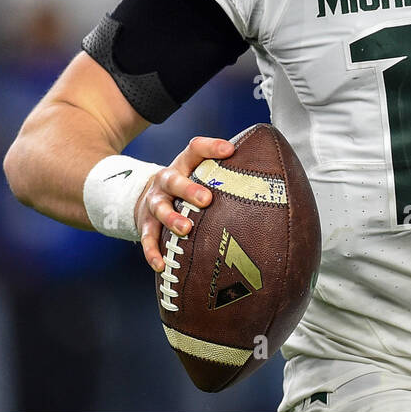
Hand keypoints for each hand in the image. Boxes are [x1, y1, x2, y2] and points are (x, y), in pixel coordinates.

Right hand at [137, 136, 233, 272]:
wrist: (146, 195)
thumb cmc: (185, 184)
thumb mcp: (199, 172)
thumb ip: (224, 173)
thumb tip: (265, 180)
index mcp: (184, 164)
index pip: (196, 149)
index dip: (211, 147)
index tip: (230, 150)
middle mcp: (166, 180)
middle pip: (174, 181)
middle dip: (189, 190)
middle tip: (206, 199)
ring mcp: (154, 202)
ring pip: (160, 208)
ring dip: (171, 218)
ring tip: (185, 230)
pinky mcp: (145, 223)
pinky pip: (148, 238)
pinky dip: (153, 252)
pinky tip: (162, 264)